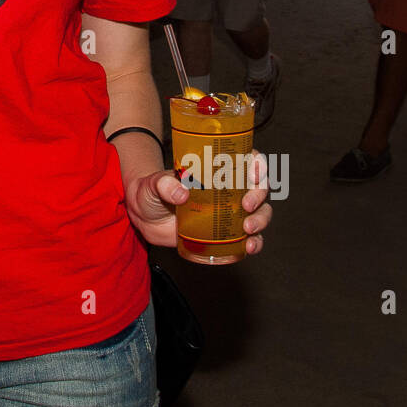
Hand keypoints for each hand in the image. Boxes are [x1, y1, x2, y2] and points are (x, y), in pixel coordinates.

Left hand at [124, 152, 272, 254]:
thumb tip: (182, 193)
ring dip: (261, 220)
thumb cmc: (151, 192)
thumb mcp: (153, 183)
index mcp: (215, 169)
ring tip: (248, 229)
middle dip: (259, 195)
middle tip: (247, 206)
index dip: (257, 164)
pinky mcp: (226, 233)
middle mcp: (228, 188)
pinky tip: (250, 247)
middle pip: (258, 186)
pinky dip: (255, 242)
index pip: (246, 159)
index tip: (253, 175)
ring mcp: (230, 211)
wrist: (145, 217)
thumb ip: (163, 184)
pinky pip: (250, 238)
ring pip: (260, 212)